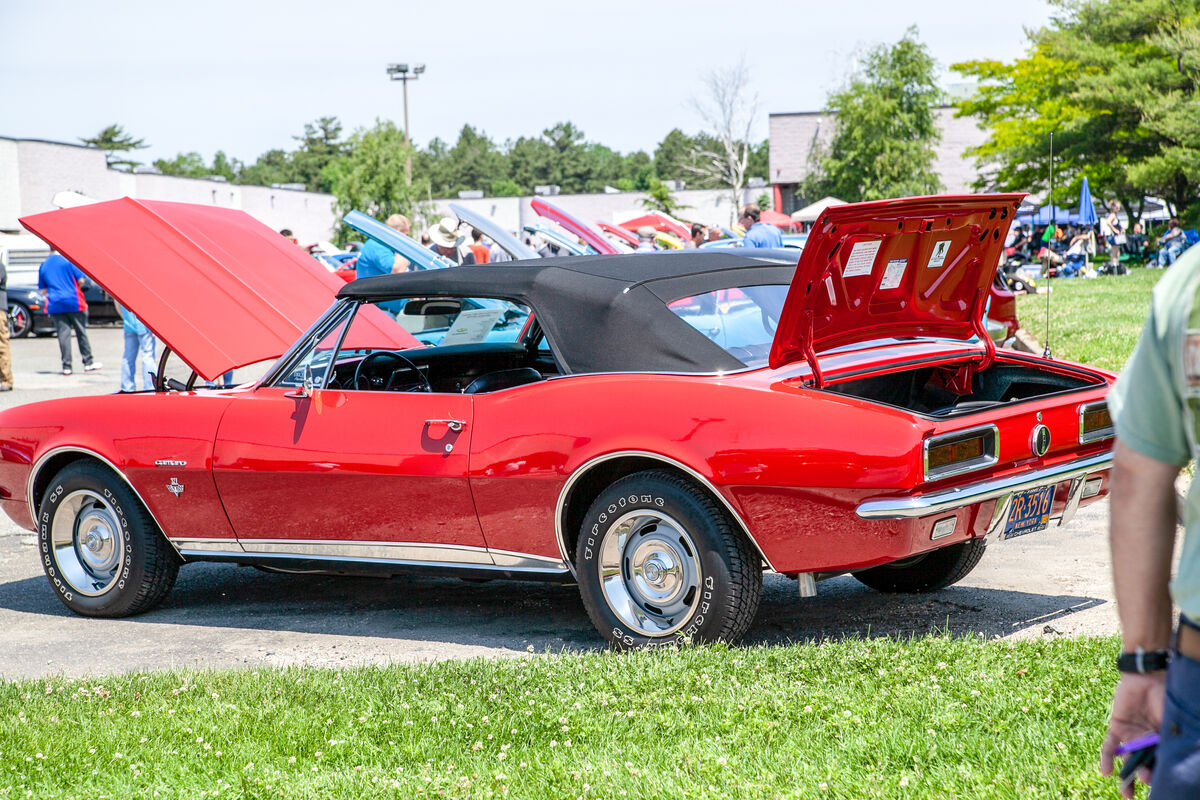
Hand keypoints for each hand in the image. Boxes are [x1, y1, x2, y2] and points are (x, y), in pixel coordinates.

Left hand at [1100, 672, 1165, 797]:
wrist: (1148, 675)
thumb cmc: (1166, 697)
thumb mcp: (1172, 721)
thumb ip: (1169, 739)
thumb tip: (1172, 759)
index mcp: (1164, 742)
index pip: (1161, 763)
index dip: (1160, 773)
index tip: (1161, 782)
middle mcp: (1148, 742)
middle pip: (1145, 765)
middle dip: (1144, 776)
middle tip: (1145, 781)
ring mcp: (1132, 736)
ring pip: (1127, 760)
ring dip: (1126, 776)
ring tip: (1125, 792)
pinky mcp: (1117, 727)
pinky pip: (1110, 745)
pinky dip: (1107, 758)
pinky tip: (1105, 771)